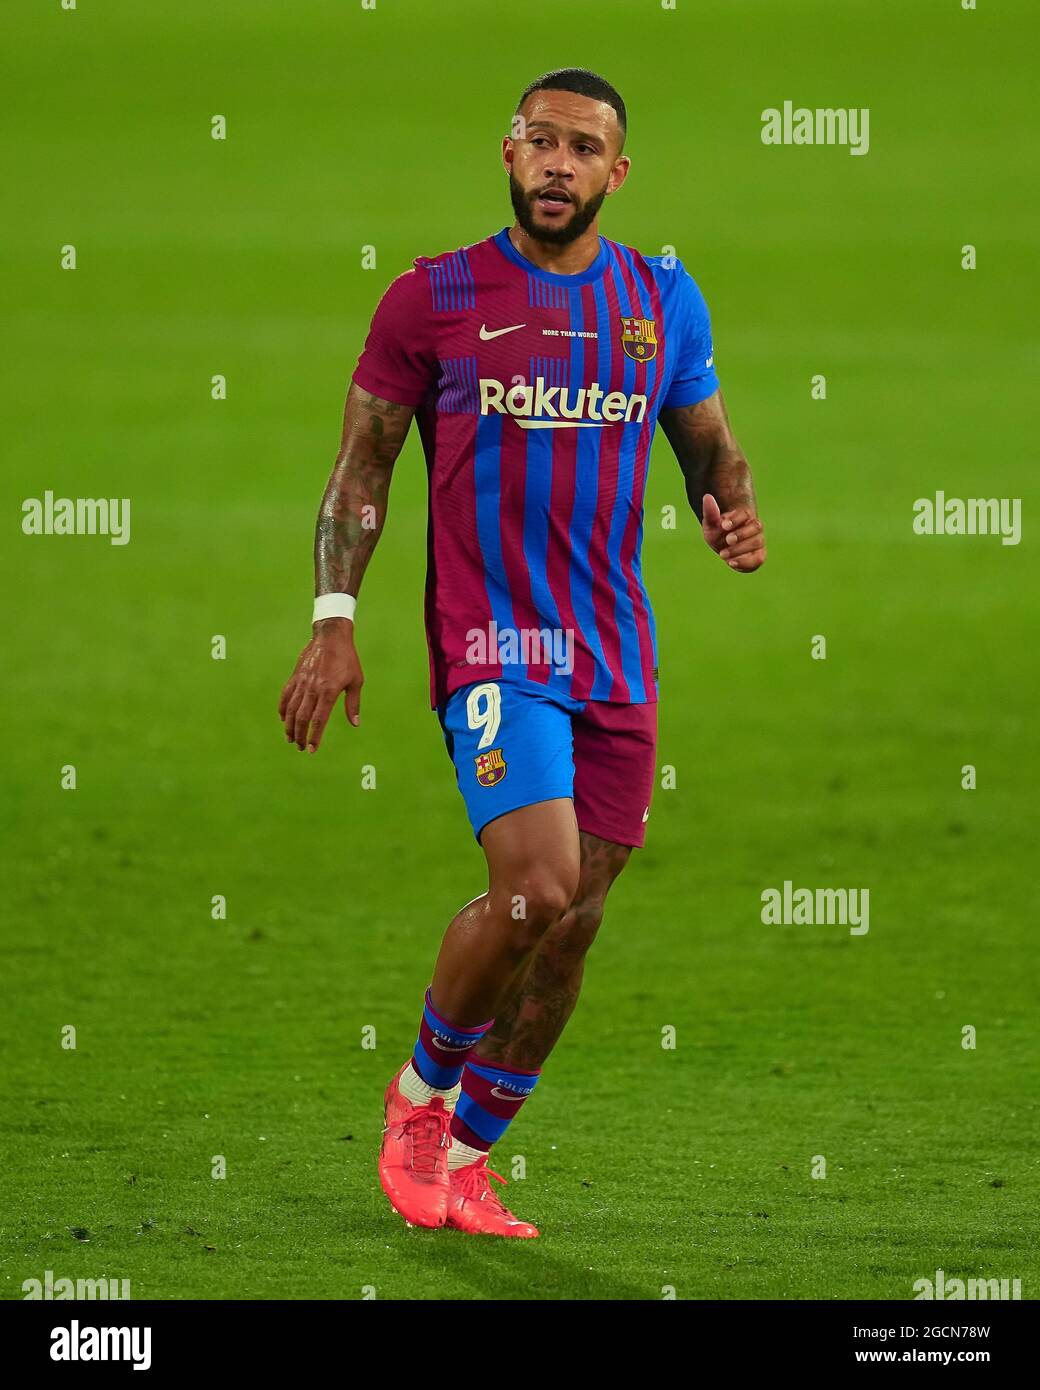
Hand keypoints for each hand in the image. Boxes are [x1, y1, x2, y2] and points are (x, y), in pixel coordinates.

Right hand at [278, 619, 362, 752]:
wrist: (331, 637)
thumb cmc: (347, 659)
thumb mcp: (356, 681)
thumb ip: (353, 703)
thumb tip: (355, 723)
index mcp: (329, 691)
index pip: (319, 720)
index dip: (314, 736)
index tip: (312, 749)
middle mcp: (313, 688)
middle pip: (302, 718)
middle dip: (300, 735)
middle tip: (300, 747)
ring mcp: (302, 682)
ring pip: (291, 709)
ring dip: (289, 726)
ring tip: (290, 738)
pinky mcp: (296, 676)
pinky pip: (286, 695)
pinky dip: (283, 708)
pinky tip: (283, 718)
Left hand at [702, 494, 765, 572]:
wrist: (724, 548)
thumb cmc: (719, 533)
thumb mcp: (711, 524)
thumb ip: (710, 512)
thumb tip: (707, 496)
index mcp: (744, 516)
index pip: (746, 514)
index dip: (736, 519)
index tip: (724, 525)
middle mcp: (755, 527)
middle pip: (756, 527)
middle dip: (741, 534)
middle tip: (727, 540)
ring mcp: (758, 541)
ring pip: (757, 542)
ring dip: (740, 549)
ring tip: (722, 554)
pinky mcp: (759, 556)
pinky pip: (758, 558)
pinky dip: (745, 562)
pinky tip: (731, 563)